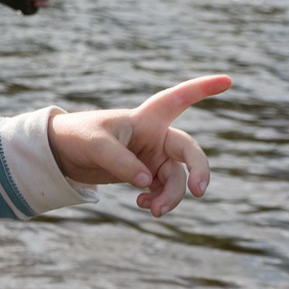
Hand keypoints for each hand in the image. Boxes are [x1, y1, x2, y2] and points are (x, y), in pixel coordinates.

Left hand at [48, 75, 230, 216]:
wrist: (60, 154)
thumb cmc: (77, 137)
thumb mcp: (95, 146)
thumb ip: (122, 162)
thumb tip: (146, 182)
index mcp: (146, 119)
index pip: (178, 99)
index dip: (202, 89)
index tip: (228, 79)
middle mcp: (155, 137)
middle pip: (189, 152)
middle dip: (198, 171)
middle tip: (198, 191)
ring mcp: (152, 157)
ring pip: (176, 179)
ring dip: (170, 196)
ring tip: (153, 210)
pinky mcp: (144, 174)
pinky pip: (162, 190)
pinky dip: (157, 200)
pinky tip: (142, 204)